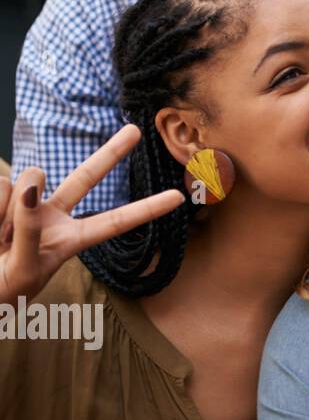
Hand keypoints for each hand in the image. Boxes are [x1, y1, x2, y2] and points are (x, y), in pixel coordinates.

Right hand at [0, 124, 184, 305]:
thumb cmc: (3, 289)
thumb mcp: (24, 267)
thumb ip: (29, 229)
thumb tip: (28, 188)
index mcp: (71, 240)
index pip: (115, 222)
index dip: (146, 209)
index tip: (179, 198)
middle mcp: (53, 216)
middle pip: (86, 177)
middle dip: (111, 152)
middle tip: (136, 129)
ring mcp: (26, 205)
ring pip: (29, 180)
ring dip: (7, 210)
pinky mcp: (1, 195)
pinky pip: (1, 184)